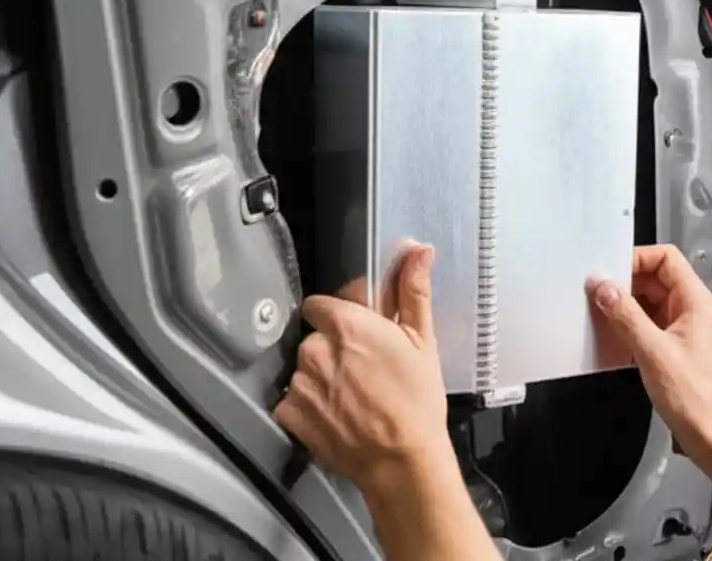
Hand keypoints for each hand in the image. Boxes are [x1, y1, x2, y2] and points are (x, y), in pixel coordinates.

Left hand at [275, 244, 454, 495]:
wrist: (401, 462)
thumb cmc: (417, 401)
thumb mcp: (422, 341)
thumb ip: (412, 292)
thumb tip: (417, 249)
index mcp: (346, 324)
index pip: (320, 305)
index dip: (337, 318)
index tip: (356, 336)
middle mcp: (314, 348)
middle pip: (312, 338)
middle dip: (330, 351)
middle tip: (360, 373)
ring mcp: (298, 383)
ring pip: (302, 370)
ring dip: (319, 379)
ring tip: (350, 399)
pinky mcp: (289, 414)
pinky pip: (290, 401)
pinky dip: (307, 408)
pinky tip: (334, 417)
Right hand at [586, 244, 711, 458]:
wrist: (711, 434)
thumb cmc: (694, 397)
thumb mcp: (652, 351)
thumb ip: (626, 316)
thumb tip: (603, 287)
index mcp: (695, 302)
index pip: (666, 259)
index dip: (637, 258)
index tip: (609, 271)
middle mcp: (692, 310)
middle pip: (655, 278)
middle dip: (625, 283)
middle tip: (596, 293)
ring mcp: (684, 329)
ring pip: (650, 302)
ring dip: (625, 306)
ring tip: (600, 313)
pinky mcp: (675, 348)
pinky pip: (649, 324)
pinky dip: (630, 325)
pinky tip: (612, 335)